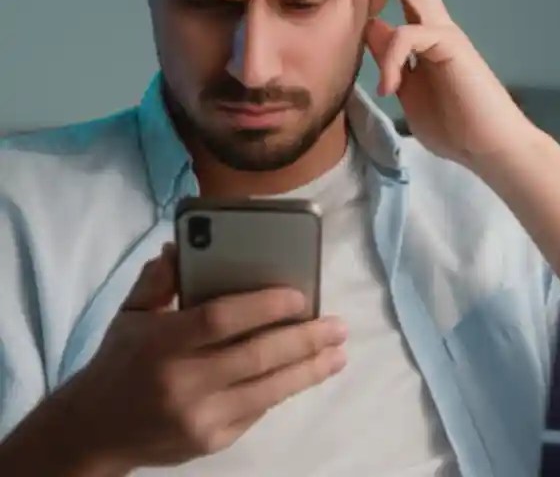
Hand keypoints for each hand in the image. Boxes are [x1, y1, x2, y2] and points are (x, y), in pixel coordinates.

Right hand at [53, 245, 346, 472]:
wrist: (94, 431)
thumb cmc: (121, 362)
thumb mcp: (131, 315)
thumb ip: (158, 279)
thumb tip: (183, 244)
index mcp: (159, 343)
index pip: (220, 319)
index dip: (265, 305)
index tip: (301, 295)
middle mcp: (180, 382)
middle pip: (256, 356)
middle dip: (305, 338)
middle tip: (338, 325)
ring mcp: (198, 417)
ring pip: (268, 389)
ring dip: (310, 369)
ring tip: (339, 352)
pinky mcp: (210, 441)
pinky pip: (258, 410)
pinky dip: (284, 388)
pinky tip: (306, 372)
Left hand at [354, 0, 533, 167]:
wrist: (492, 150)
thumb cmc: (456, 127)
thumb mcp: (409, 89)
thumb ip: (391, 58)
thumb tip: (370, 28)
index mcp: (428, 36)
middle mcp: (439, 27)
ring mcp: (448, 36)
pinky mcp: (453, 50)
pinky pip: (413, 34)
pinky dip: (391, 55)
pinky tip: (387, 85)